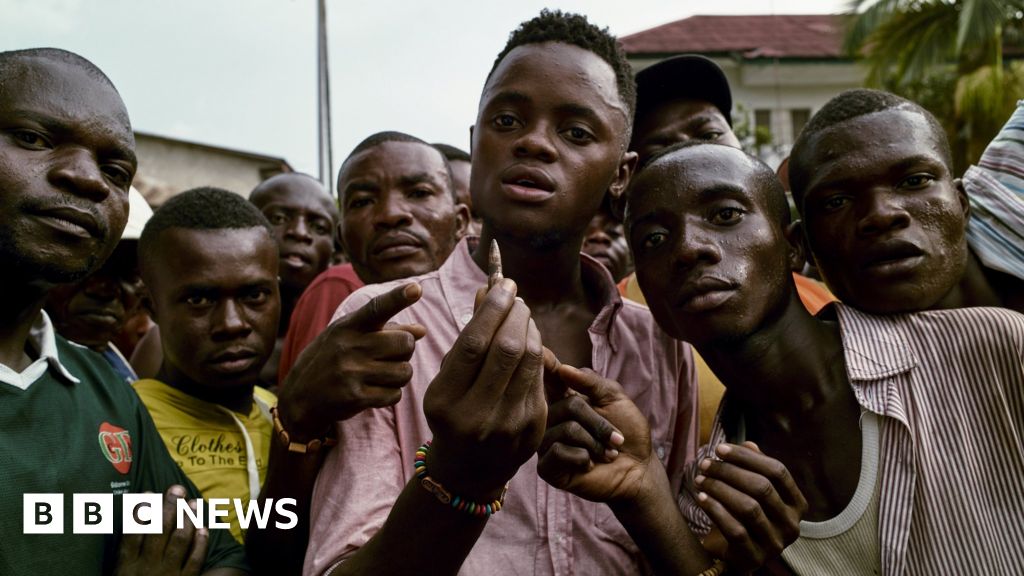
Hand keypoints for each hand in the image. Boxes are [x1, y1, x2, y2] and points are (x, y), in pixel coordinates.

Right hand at [114, 485, 206, 575]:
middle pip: (158, 530)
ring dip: (187, 519)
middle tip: (176, 488)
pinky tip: (203, 527)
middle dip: (169, 506)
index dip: (141, 510)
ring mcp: (167, 575)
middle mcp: (146, 568)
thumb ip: (125, 554)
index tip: (148, 492)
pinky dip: (201, 542)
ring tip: (192, 502)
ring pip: (179, 540)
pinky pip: (195, 559)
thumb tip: (131, 522)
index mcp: (125, 566)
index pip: (133, 532)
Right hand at [277, 282, 425, 439]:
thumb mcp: (349, 336)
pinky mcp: (355, 397)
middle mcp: (349, 347)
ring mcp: (352, 373)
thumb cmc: (331, 359)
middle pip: (405, 344)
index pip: (376, 308)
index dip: (398, 298)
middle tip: (390, 356)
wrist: (299, 396)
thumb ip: (385, 330)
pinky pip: (394, 394)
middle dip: (405, 351)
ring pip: (404, 371)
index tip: (416, 288)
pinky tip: (374, 391)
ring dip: (399, 375)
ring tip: (381, 374)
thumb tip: (422, 330)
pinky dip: (390, 394)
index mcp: (348, 326)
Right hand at [423, 278, 546, 500]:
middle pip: (506, 349)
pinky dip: (536, 351)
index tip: (501, 286)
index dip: (492, 309)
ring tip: (522, 313)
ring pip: (530, 359)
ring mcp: (509, 424)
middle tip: (515, 296)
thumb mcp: (447, 380)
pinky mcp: (534, 427)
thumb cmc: (453, 414)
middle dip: (514, 313)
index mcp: (446, 402)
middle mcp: (477, 416)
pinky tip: (529, 339)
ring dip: (529, 328)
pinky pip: (539, 376)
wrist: (469, 471)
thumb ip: (466, 338)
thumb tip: (485, 292)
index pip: (473, 343)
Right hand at [537, 366, 654, 502]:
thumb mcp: (615, 399)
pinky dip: (582, 458)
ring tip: (606, 454)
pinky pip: (558, 452)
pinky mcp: (547, 467)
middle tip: (616, 438)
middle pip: (569, 406)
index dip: (543, 363)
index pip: (548, 377)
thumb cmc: (627, 432)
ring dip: (595, 443)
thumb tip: (563, 369)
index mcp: (564, 398)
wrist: (637, 470)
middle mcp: (551, 418)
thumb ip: (591, 382)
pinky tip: (589, 465)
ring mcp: (547, 442)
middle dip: (599, 423)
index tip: (539, 349)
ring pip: (567, 430)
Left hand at [695, 442, 806, 571]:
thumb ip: (754, 467)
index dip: (747, 456)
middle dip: (729, 471)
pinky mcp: (755, 558)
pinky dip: (716, 510)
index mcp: (797, 504)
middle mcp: (791, 525)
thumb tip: (748, 443)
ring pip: (749, 508)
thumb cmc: (744, 516)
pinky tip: (700, 498)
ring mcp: (775, 544)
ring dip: (720, 488)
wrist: (734, 555)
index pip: (777, 471)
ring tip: (700, 479)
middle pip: (762, 488)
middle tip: (705, 463)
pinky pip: (735, 530)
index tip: (720, 448)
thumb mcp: (751, 490)